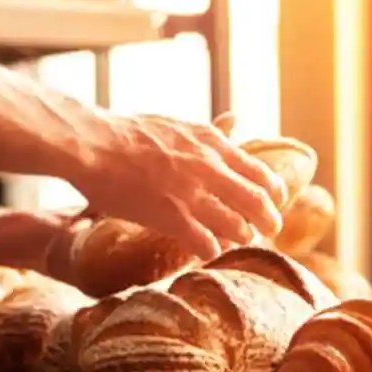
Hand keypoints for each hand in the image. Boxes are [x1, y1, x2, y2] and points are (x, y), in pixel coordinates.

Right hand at [70, 112, 286, 260]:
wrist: (95, 144)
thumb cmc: (132, 134)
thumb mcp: (181, 125)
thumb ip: (211, 131)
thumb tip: (236, 119)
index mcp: (213, 144)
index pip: (260, 173)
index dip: (274, 192)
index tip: (276, 201)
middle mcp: (209, 168)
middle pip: (258, 202)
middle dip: (269, 221)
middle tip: (270, 231)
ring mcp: (192, 194)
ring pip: (238, 227)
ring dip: (241, 238)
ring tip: (235, 241)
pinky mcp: (172, 217)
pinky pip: (207, 244)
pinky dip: (211, 251)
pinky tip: (206, 251)